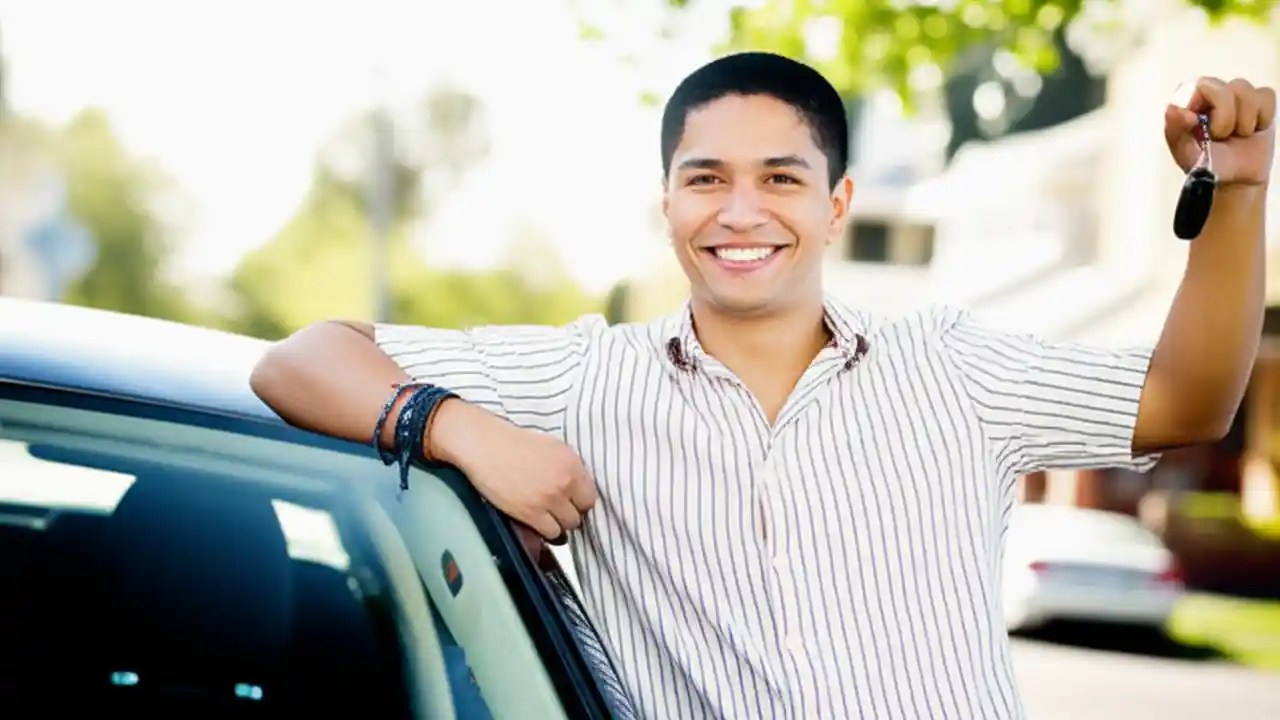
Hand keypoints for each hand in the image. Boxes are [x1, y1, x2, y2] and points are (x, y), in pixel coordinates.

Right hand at [427, 399, 597, 540]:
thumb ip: (569, 468)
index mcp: (572, 463)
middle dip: (570, 513)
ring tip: (546, 516)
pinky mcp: (530, 512)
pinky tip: (537, 522)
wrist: (485, 446)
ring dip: (558, 524)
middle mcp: (565, 482)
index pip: (590, 496)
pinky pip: (551, 533)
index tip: (571, 503)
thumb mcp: (552, 447)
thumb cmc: (513, 443)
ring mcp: (548, 499)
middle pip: (580, 513)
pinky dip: (546, 531)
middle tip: (557, 510)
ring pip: (567, 526)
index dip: (580, 502)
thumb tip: (578, 487)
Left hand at [1165, 77, 1276, 185]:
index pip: (1193, 87)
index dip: (1199, 104)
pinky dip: (1262, 117)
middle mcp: (1212, 91)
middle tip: (1221, 137)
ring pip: (1244, 89)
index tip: (1199, 124)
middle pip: (1221, 88)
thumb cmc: (1206, 163)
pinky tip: (1254, 129)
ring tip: (1237, 135)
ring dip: (1243, 119)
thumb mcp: (1184, 151)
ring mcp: (1237, 93)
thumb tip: (1180, 111)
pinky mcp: (1261, 100)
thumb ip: (1176, 129)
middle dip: (1224, 118)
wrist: (1235, 177)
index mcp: (1189, 101)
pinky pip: (1266, 96)